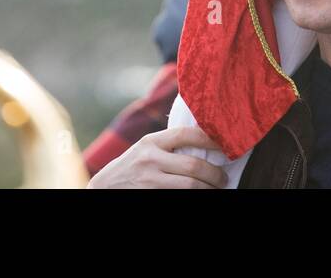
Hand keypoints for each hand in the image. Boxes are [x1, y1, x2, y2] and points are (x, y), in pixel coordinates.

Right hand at [87, 126, 229, 188]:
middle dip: (215, 174)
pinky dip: (195, 196)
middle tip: (223, 178)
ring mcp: (150, 180)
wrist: (105, 187)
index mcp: (152, 141)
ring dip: (209, 189)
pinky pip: (181, 196)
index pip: (187, 134)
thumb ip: (168, 144)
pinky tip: (202, 195)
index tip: (226, 145)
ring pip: (190, 186)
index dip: (210, 139)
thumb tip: (205, 139)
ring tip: (217, 188)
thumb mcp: (146, 148)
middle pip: (193, 166)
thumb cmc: (133, 165)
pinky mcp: (152, 196)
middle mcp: (150, 159)